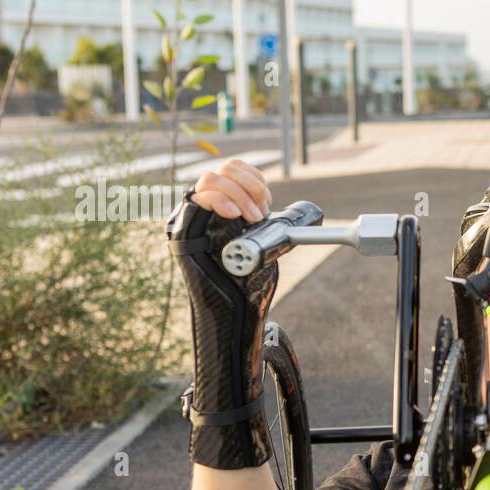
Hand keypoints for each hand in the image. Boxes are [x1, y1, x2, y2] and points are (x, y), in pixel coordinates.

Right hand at [167, 159, 278, 469]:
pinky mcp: (182, 237)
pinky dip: (216, 200)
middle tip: (261, 211)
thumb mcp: (266, 251)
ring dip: (237, 193)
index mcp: (222, 211)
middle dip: (247, 185)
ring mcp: (190, 223)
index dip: (252, 179)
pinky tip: (235, 213)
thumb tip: (307, 219)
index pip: (231, 171)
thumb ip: (269, 230)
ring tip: (251, 217)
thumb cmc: (249, 289)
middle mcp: (203, 214)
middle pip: (219, 171)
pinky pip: (193, 202)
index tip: (267, 202)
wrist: (236, 318)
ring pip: (207, 181)